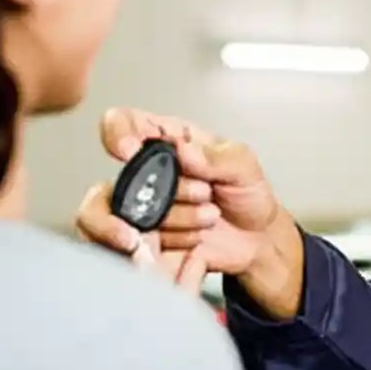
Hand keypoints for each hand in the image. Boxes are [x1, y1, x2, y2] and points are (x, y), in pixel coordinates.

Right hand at [75, 107, 283, 276]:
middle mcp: (146, 173)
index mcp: (167, 141)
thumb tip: (184, 149)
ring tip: (209, 216)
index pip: (122, 123)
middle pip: (113, 180)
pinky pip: (132, 246)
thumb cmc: (248, 195)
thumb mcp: (245, 167)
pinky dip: (168, 243)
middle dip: (159, 194)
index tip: (131, 151)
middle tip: (203, 193)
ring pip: (121, 217)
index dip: (117, 133)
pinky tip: (196, 238)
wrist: (257, 240)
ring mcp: (140, 209)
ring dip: (170, 220)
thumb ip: (218, 157)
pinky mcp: (143, 241)